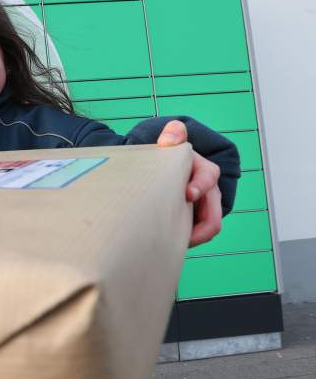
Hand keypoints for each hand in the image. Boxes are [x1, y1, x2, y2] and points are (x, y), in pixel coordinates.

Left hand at [156, 120, 222, 246]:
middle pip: (214, 218)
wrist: (165, 168)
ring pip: (206, 231)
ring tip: (171, 243)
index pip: (209, 180)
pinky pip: (194, 235)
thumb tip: (171, 135)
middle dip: (200, 231)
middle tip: (180, 239)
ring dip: (191, 239)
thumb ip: (173, 136)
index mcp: (205, 171)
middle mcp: (210, 191)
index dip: (200, 187)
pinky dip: (184, 240)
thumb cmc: (170, 157)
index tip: (187, 194)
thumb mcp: (172, 144)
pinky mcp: (196, 219)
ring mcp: (204, 207)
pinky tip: (167, 242)